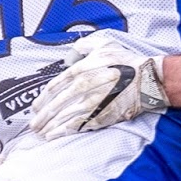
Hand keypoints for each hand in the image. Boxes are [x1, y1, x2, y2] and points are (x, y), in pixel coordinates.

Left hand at [31, 35, 168, 138]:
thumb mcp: (104, 44)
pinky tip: (53, 136)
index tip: (35, 107)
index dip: (42, 98)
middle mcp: (81, 88)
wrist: (147, 80)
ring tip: (40, 133)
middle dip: (42, 116)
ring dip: (48, 126)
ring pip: (62, 117)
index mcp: (80, 70)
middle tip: (33, 125)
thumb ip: (84, 46)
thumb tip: (71, 54)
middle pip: (55, 105)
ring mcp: (90, 104)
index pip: (54, 87)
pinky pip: (76, 126)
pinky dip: (62, 132)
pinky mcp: (100, 117)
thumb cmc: (127, 61)